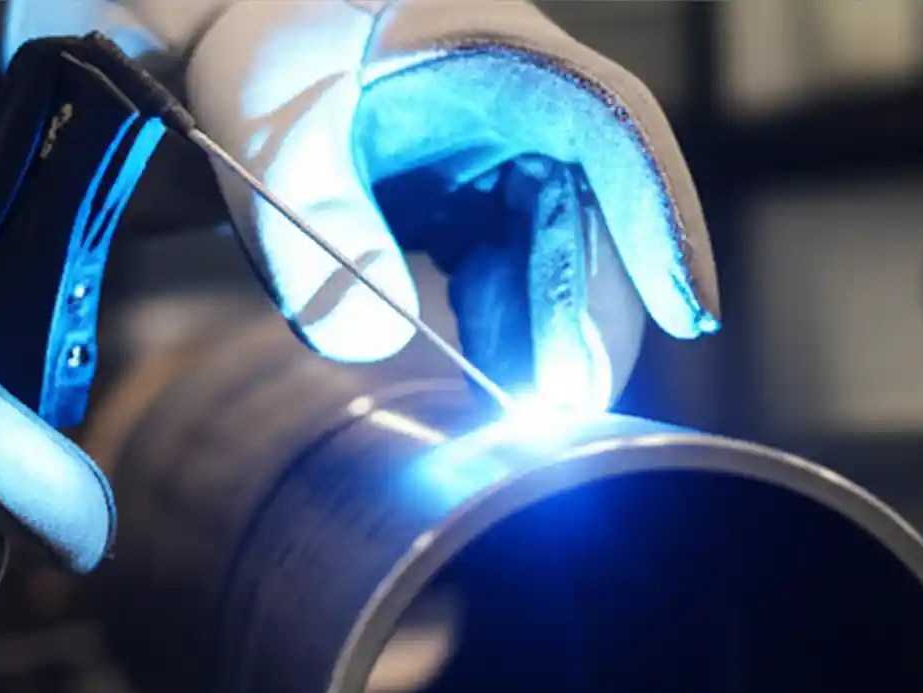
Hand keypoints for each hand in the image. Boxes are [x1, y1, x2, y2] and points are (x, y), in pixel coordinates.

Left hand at [5, 0, 720, 409]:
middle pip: (591, 220)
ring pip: (554, 263)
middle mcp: (523, 111)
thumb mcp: (274, 122)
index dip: (663, 219)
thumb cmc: (262, 50)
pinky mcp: (471, 209)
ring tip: (522, 415)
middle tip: (562, 411)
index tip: (690, 311)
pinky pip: (508, 280)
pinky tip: (489, 380)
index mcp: (504, 55)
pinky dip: (502, 334)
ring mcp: (501, 163)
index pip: (615, 130)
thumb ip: (313, 222)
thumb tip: (368, 340)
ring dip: (544, 340)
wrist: (233, 48)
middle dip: (583, 317)